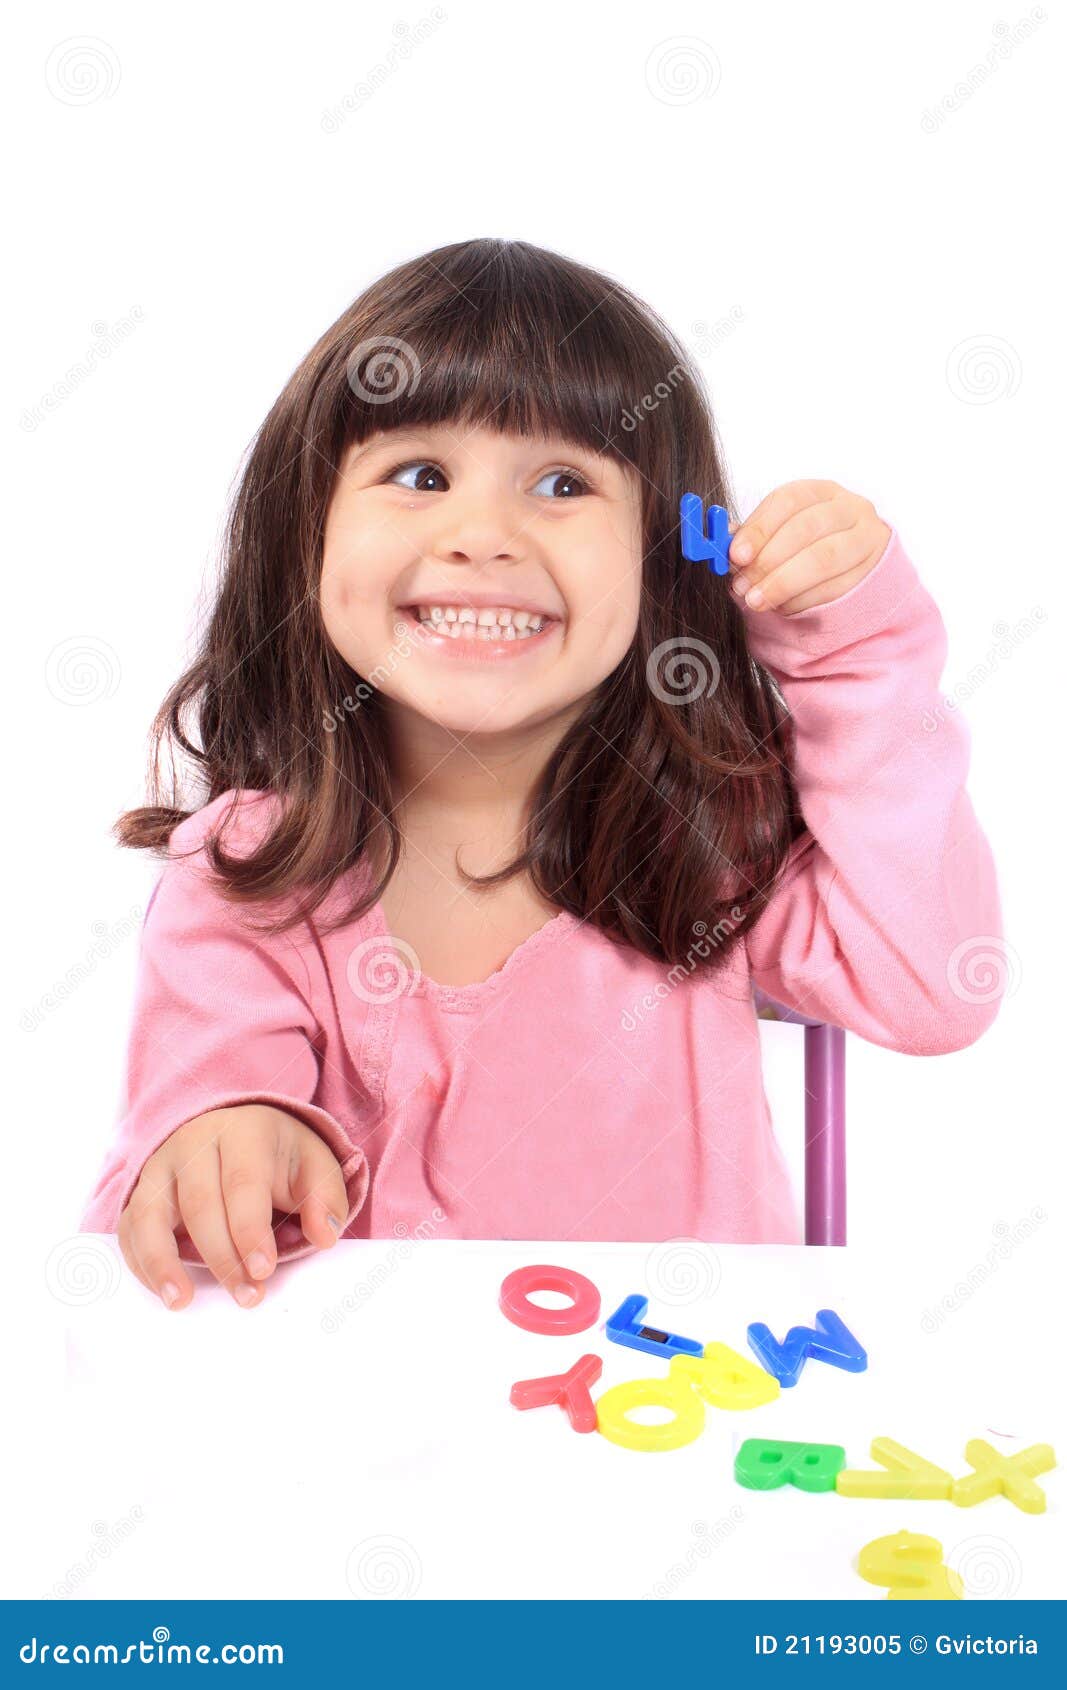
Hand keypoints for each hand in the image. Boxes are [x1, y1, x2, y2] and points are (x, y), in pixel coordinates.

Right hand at [118, 1104, 347, 1310]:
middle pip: (200, 1203)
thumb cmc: (278, 1156)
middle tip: (246, 1296)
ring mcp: (161, 1165)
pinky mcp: (141, 1190)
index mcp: (243, 1132)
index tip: (263, 1271)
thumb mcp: (314, 1166)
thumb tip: (325, 1235)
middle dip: (222, 1256)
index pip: (243, 1183)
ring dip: (163, 1262)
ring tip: (180, 1301)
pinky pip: (131, 1227)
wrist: (236, 1128)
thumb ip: (326, 1199)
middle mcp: (194, 1143)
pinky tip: (163, 1290)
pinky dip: (141, 1261)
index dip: (250, 1230)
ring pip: (151, 1213)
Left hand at [728, 480, 891, 614]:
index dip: (759, 528)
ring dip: (783, 584)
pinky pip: (834, 588)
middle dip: (769, 560)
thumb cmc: (807, 549)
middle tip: (742, 585)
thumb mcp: (782, 535)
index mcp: (820, 491)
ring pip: (823, 559)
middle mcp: (849, 507)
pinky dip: (802, 600)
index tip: (736, 555)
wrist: (854, 571)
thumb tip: (723, 542)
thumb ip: (755, 537)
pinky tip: (783, 607)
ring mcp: (866, 537)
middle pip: (807, 528)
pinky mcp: (873, 570)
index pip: (789, 500)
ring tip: (756, 600)